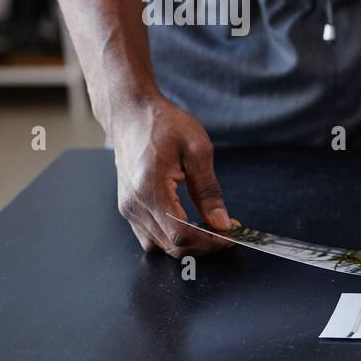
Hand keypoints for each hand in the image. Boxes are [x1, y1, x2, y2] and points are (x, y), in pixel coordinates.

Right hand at [109, 95, 233, 255]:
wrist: (131, 115)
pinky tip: (192, 226)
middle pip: (171, 245)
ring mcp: (128, 209)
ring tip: (212, 230)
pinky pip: (151, 236)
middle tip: (228, 232)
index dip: (209, 241)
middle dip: (204, 245)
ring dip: (189, 245)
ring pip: (160, 245)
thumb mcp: (197, 150)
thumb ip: (209, 191)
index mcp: (149, 189)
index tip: (232, 237)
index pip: (181, 233)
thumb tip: (221, 223)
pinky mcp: (129, 208)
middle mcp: (133, 205)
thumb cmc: (162, 125)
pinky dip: (173, 238)